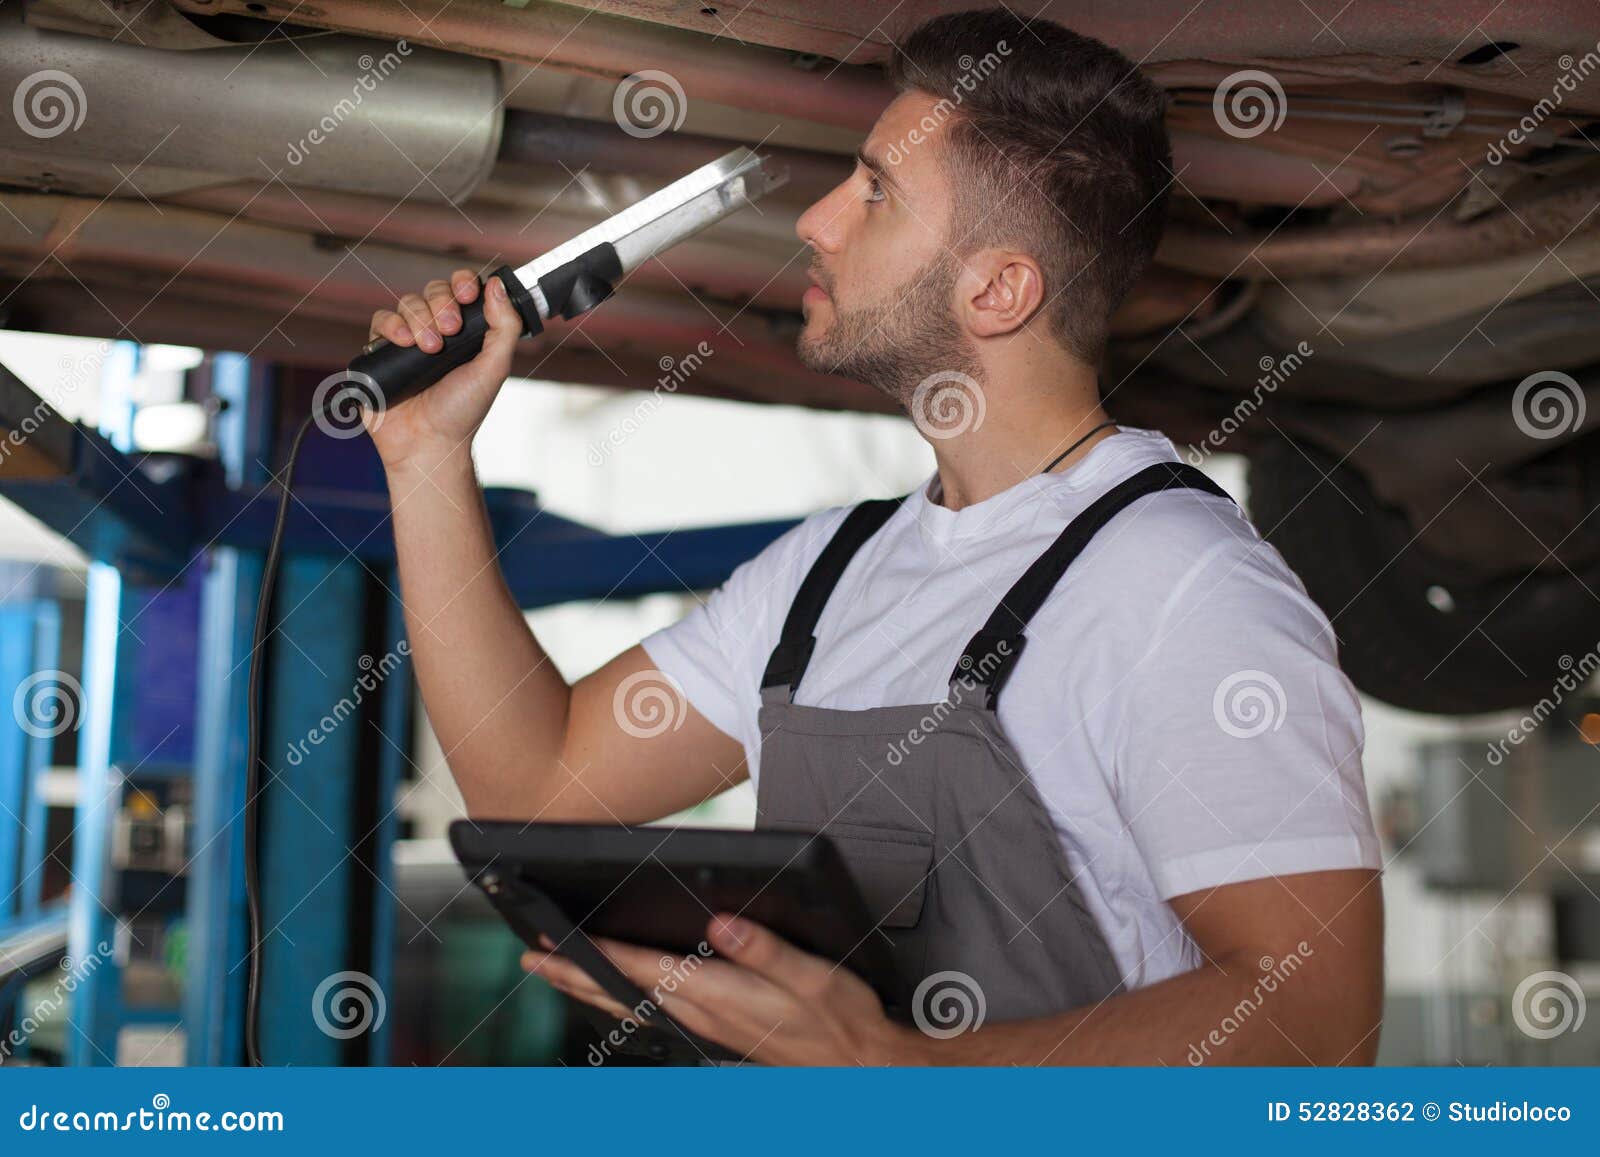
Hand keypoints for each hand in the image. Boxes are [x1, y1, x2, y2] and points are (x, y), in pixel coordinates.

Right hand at [363, 269, 531, 471]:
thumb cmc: (463, 413)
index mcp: (465, 333)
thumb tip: (498, 286)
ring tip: (430, 348)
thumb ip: (504, 327)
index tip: (468, 294)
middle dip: (442, 304)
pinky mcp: (381, 352)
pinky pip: (381, 320)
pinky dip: (392, 325)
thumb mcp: (494, 369)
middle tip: (450, 330)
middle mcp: (436, 332)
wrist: (428, 443)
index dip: (463, 283)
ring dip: (420, 318)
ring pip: (408, 303)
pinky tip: (404, 342)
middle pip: (433, 291)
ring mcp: (408, 340)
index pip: (462, 290)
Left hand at [523, 914, 927, 1065]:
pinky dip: (625, 999)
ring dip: (592, 987)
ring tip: (558, 972)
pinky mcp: (717, 1031)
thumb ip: (764, 949)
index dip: (597, 954)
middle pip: (624, 991)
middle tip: (530, 958)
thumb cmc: (840, 1021)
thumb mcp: (812, 976)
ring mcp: (708, 1026)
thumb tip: (721, 925)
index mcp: (720, 995)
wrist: (860, 1066)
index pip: (643, 970)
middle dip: (574, 974)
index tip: (558, 943)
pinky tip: (620, 994)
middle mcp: (704, 1014)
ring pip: (633, 1004)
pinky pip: (654, 1013)